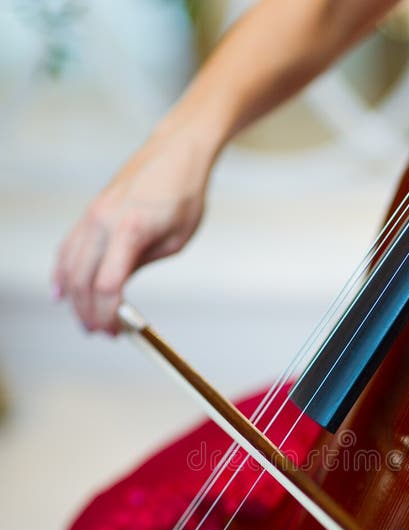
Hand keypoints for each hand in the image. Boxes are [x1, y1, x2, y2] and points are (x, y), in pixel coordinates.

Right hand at [53, 123, 210, 332]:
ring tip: (87, 321)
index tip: (118, 331)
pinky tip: (60, 292)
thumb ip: (143, 264)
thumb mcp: (175, 240)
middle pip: (82, 280)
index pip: (107, 285)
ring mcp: (92, 215)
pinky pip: (67, 247)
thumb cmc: (184, 194)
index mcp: (130, 230)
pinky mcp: (90, 212)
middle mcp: (103, 221)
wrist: (177, 152)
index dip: (109, 314)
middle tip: (103, 333)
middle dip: (90, 313)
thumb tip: (118, 290)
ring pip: (69, 266)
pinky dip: (61, 272)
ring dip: (75, 299)